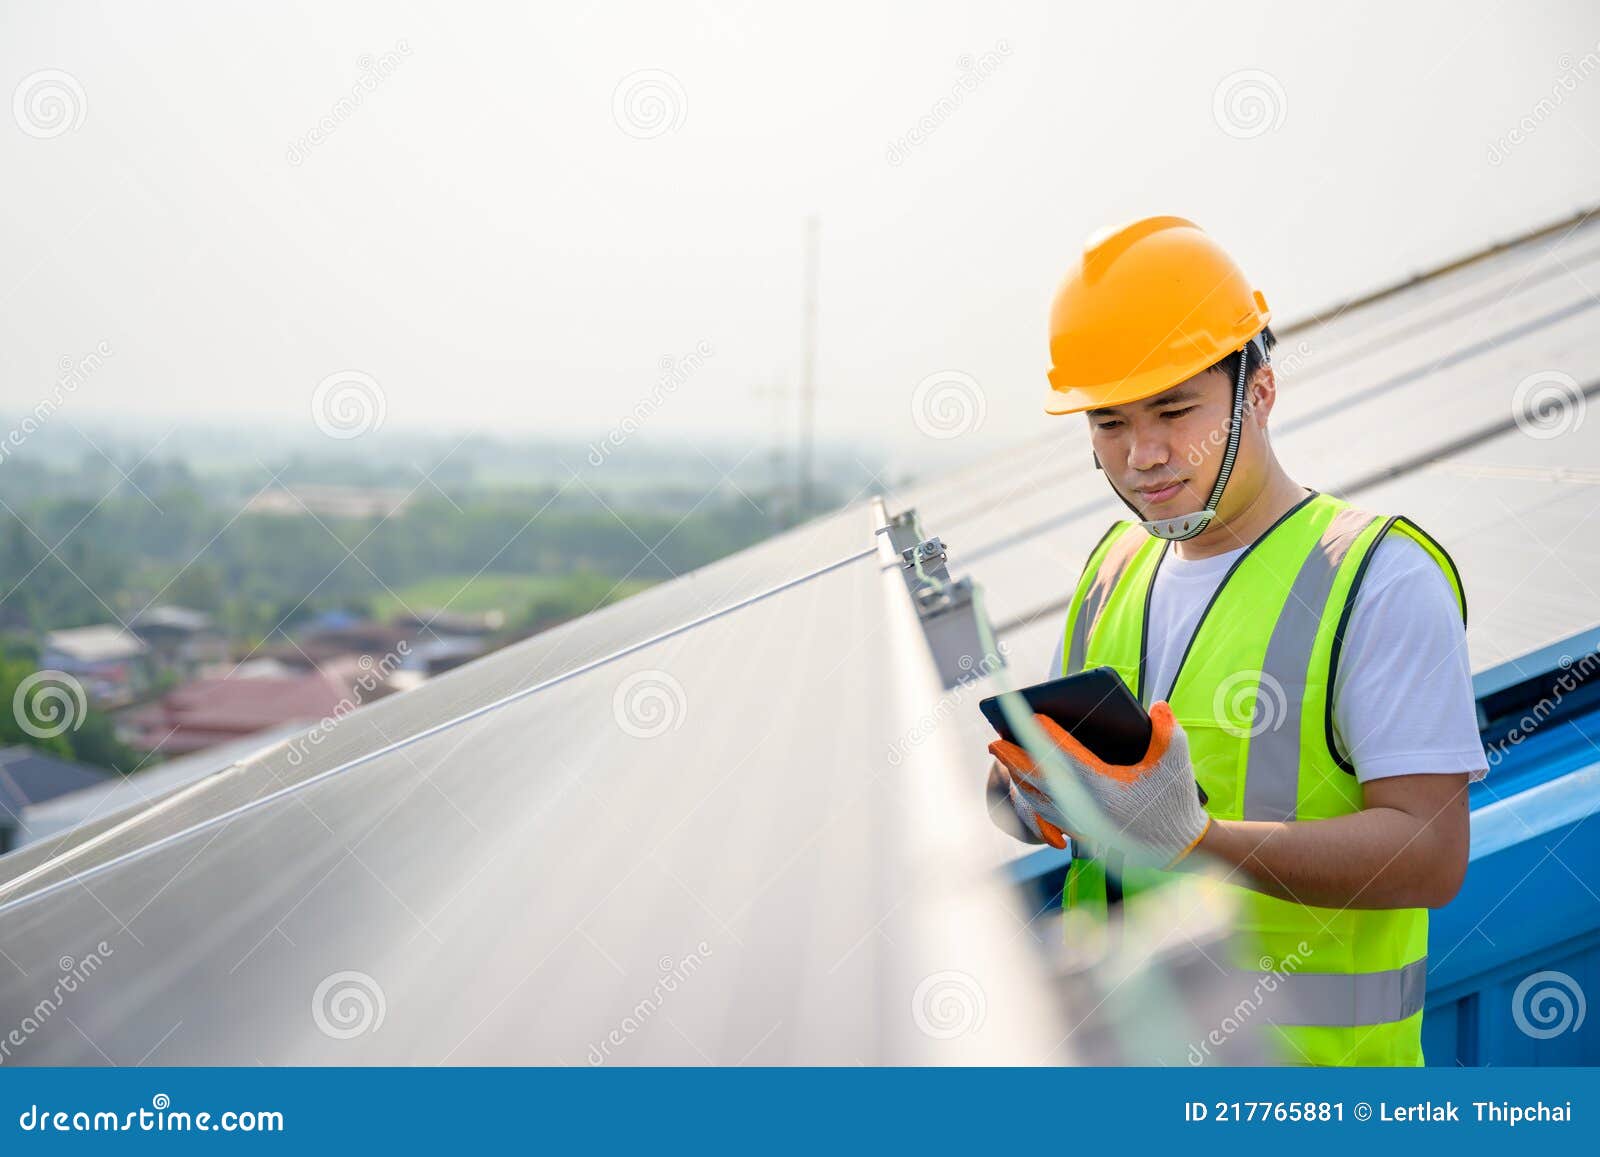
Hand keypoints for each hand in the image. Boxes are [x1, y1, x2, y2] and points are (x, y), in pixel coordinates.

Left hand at [987, 701, 1211, 868]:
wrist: (1177, 848)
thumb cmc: (1174, 801)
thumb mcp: (1176, 761)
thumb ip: (1167, 730)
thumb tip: (1158, 704)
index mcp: (1104, 787)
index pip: (1066, 757)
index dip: (1047, 736)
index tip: (1030, 717)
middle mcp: (1085, 807)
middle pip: (1040, 779)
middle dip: (1015, 758)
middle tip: (994, 740)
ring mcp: (1080, 822)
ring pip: (1038, 798)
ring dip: (1017, 776)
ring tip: (1002, 756)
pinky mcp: (1081, 831)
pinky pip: (1045, 811)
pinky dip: (1030, 794)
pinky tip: (1022, 782)